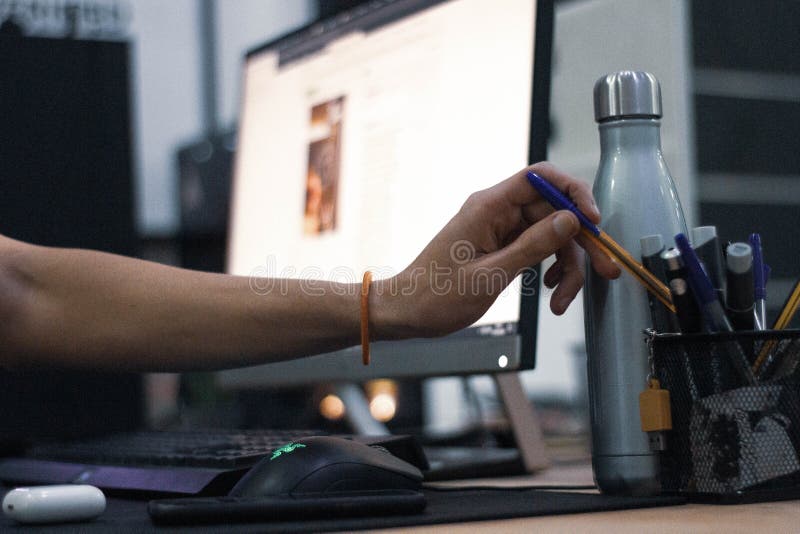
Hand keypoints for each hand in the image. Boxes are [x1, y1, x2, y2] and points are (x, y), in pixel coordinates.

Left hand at [372, 162, 620, 339]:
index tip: (593, 221)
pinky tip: (552, 293)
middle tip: (605, 270)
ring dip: (566, 267)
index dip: (573, 193)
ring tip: (562, 300)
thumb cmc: (436, 296)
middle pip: (553, 211)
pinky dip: (550, 270)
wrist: (407, 312)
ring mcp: (499, 229)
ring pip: (550, 235)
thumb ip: (531, 247)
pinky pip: (537, 249)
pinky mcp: (501, 246)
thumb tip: (570, 220)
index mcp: (487, 207)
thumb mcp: (489, 276)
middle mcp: (496, 212)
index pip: (540, 178)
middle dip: (580, 242)